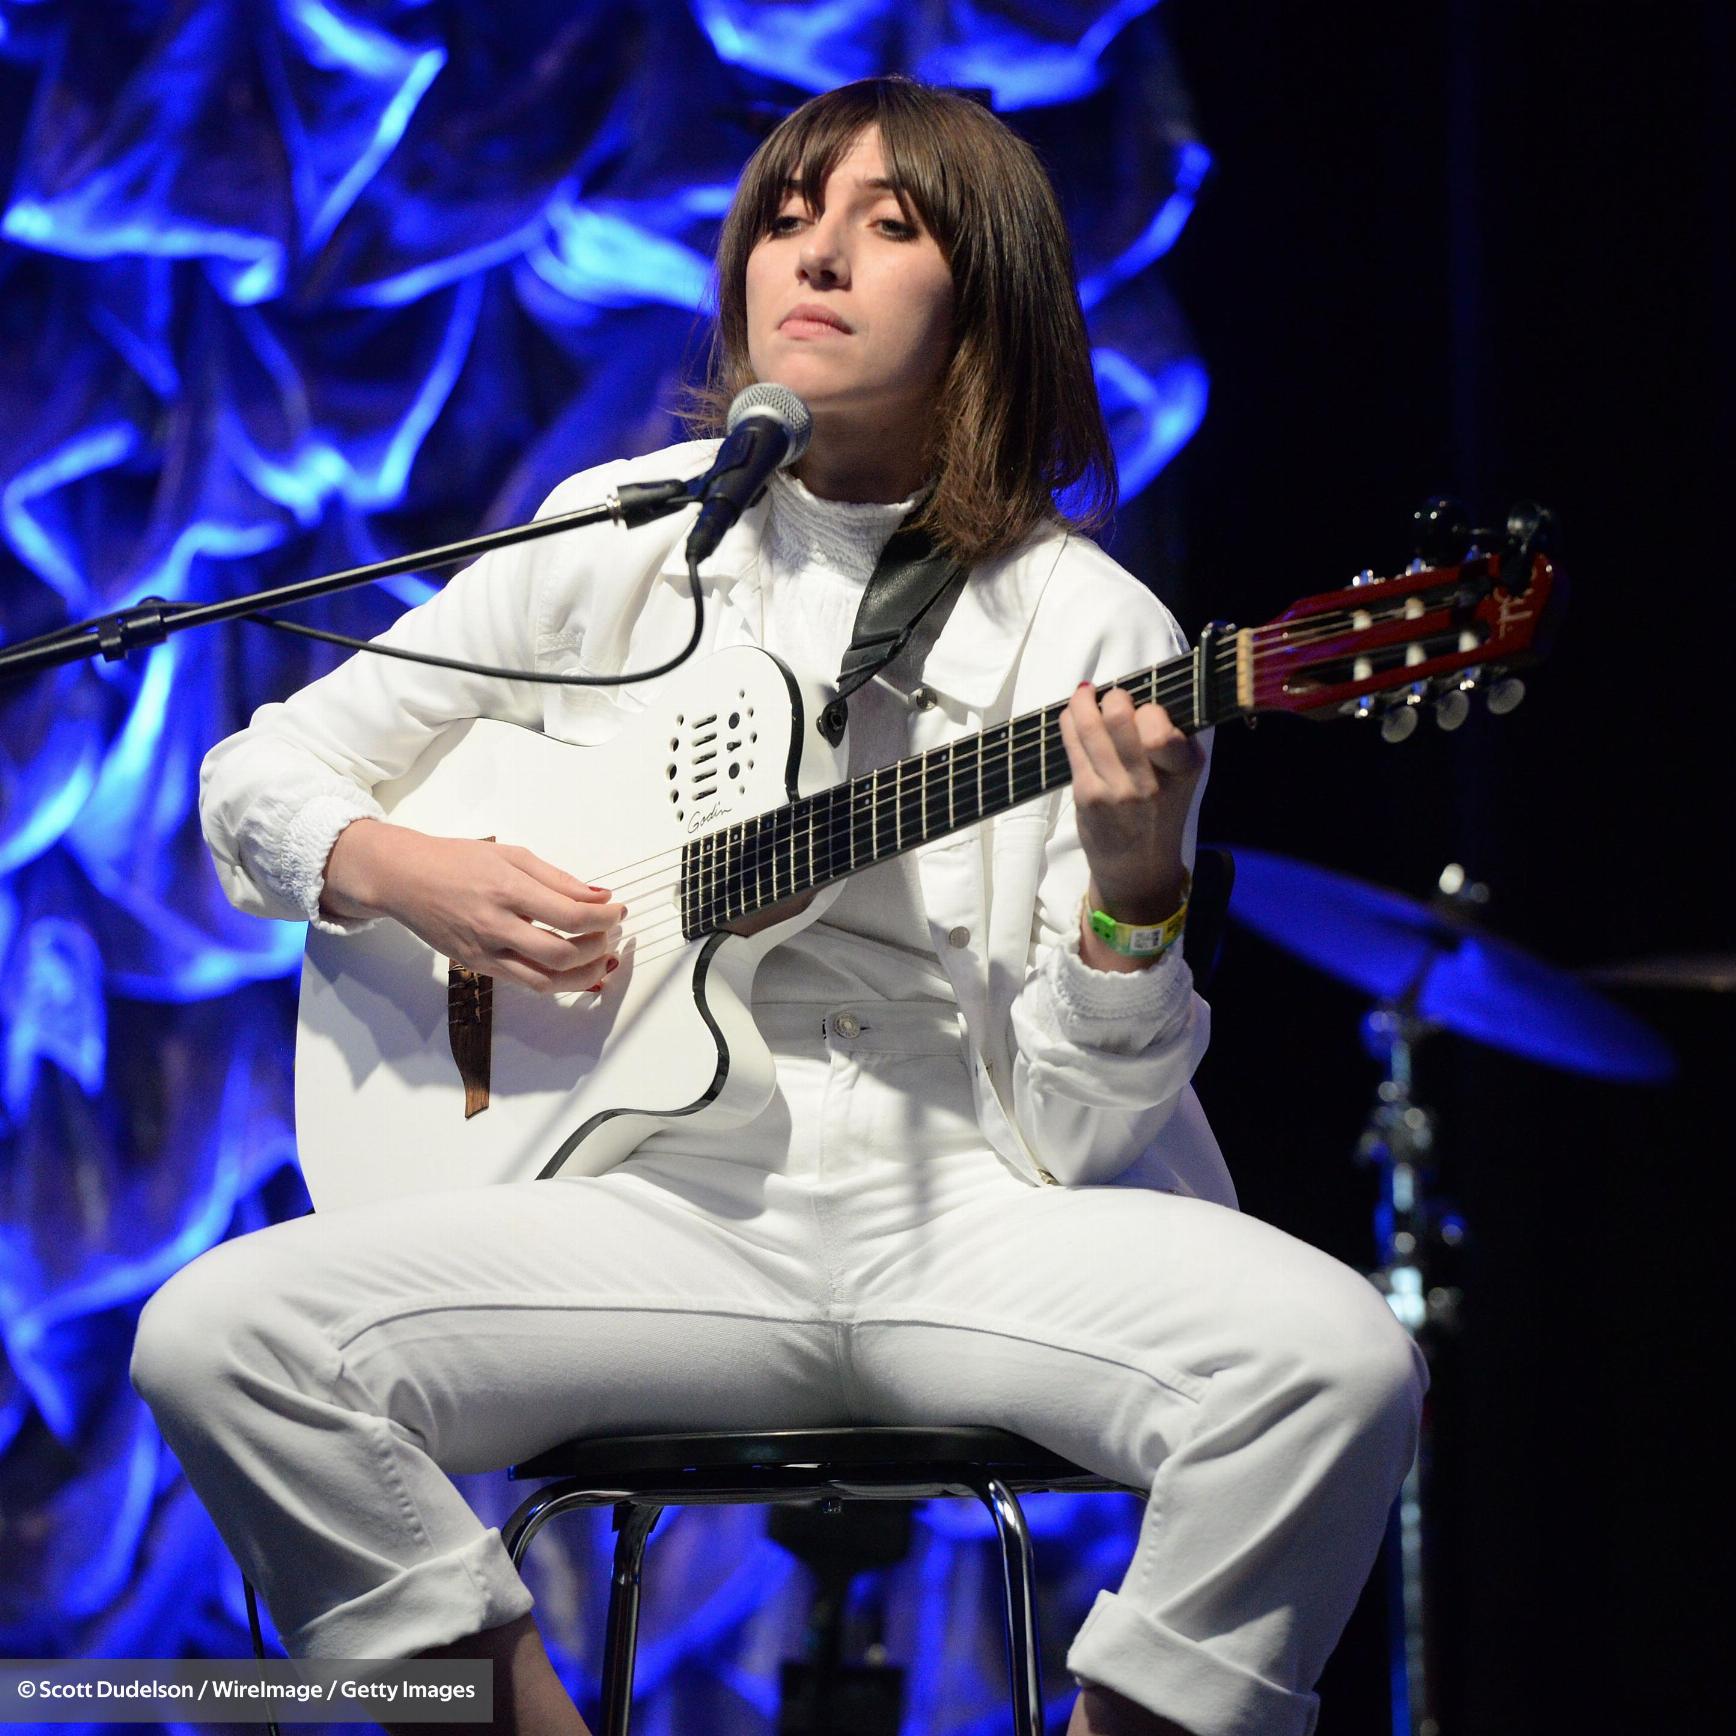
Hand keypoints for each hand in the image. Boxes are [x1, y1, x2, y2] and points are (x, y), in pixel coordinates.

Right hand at [322, 819, 624, 993]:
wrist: (404, 879)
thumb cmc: (458, 861)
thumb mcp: (511, 855)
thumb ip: (558, 879)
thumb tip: (599, 896)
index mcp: (507, 889)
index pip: (570, 914)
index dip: (605, 918)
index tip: (619, 911)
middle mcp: (496, 925)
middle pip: (562, 953)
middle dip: (598, 947)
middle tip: (611, 934)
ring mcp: (485, 951)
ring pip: (546, 980)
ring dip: (584, 974)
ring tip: (602, 959)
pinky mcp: (479, 967)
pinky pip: (527, 983)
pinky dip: (558, 982)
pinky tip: (576, 972)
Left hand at [1059, 681, 1203, 921]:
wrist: (1139, 867)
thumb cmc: (1160, 813)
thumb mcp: (1181, 777)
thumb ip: (1170, 739)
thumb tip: (1136, 695)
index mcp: (1183, 768)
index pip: (1160, 727)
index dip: (1148, 709)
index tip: (1144, 709)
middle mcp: (1150, 781)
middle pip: (1121, 719)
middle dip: (1113, 698)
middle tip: (1112, 698)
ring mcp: (1115, 790)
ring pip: (1090, 727)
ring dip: (1083, 702)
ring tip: (1085, 695)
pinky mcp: (1088, 795)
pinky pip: (1073, 745)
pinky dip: (1070, 722)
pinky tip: (1072, 716)